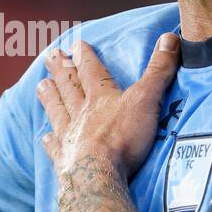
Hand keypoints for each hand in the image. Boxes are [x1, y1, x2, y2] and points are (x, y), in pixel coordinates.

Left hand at [37, 33, 179, 181]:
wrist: (98, 174)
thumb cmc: (123, 137)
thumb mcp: (146, 99)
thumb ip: (158, 70)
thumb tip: (171, 37)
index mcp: (100, 97)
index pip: (91, 71)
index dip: (84, 56)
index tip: (75, 44)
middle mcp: (81, 113)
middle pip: (69, 86)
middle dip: (62, 70)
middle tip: (50, 56)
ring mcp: (70, 136)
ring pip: (58, 111)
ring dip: (50, 97)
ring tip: (41, 84)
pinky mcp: (65, 160)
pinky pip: (55, 147)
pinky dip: (50, 141)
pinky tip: (44, 137)